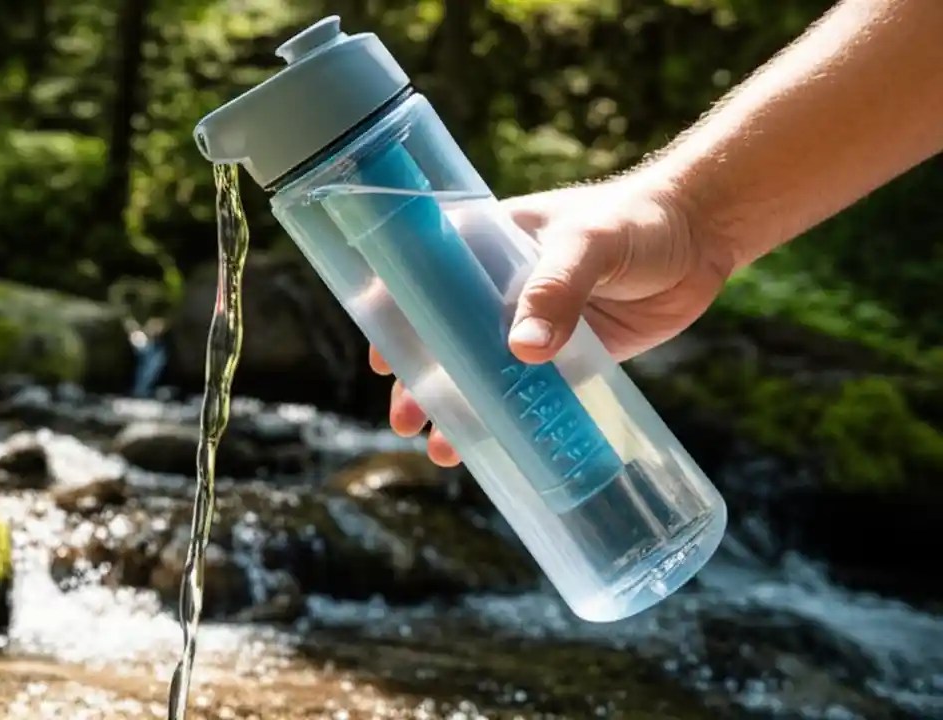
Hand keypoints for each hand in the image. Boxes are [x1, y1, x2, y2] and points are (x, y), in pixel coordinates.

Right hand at [369, 174, 735, 466]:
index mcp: (486, 245)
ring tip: (443, 450)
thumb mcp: (589, 244)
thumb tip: (522, 351)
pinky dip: (508, 420)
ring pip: (480, 373)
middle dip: (419, 382)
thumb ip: (556, 289)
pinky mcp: (567, 358)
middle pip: (443, 339)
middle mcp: (498, 288)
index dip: (393, 319)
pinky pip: (527, 394)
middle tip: (406, 421)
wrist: (703, 237)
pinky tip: (492, 449)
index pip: (422, 280)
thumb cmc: (637, 220)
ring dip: (458, 410)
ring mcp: (532, 325)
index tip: (380, 360)